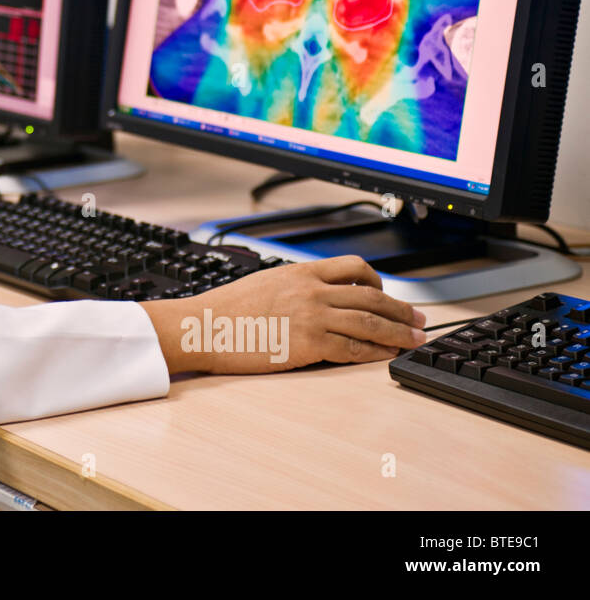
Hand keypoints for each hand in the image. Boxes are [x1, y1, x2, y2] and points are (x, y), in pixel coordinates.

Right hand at [144, 255, 427, 374]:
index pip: (354, 268)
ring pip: (370, 321)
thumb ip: (296, 286)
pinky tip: (386, 356)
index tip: (388, 295)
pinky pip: (353, 348)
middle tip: (418, 320)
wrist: (206, 326)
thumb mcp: (266, 283)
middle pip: (372, 296)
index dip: (379, 281)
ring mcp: (312, 316)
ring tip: (414, 340)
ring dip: (398, 332)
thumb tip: (319, 297)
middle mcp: (312, 290)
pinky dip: (375, 352)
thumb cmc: (228, 309)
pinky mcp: (309, 343)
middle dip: (401, 310)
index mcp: (302, 272)